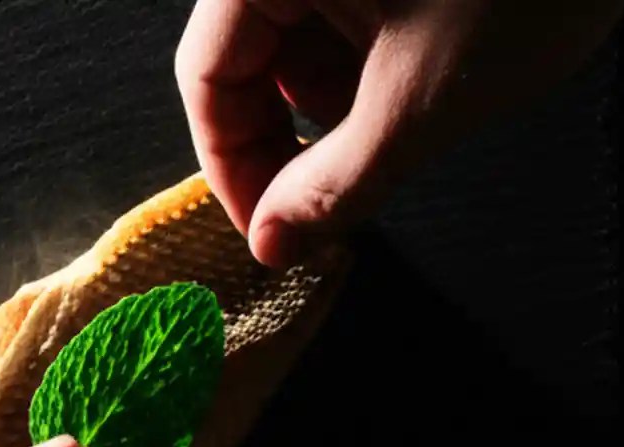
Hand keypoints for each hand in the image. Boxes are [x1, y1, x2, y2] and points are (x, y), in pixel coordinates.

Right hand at [175, 0, 623, 266]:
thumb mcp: (420, 101)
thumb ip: (335, 183)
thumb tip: (271, 244)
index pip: (203, 74)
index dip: (229, 165)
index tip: (268, 234)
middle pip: (240, 62)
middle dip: (281, 143)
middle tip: (319, 211)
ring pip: (292, 50)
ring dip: (327, 113)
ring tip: (389, 141)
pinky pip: (339, 26)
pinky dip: (362, 76)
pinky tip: (411, 98)